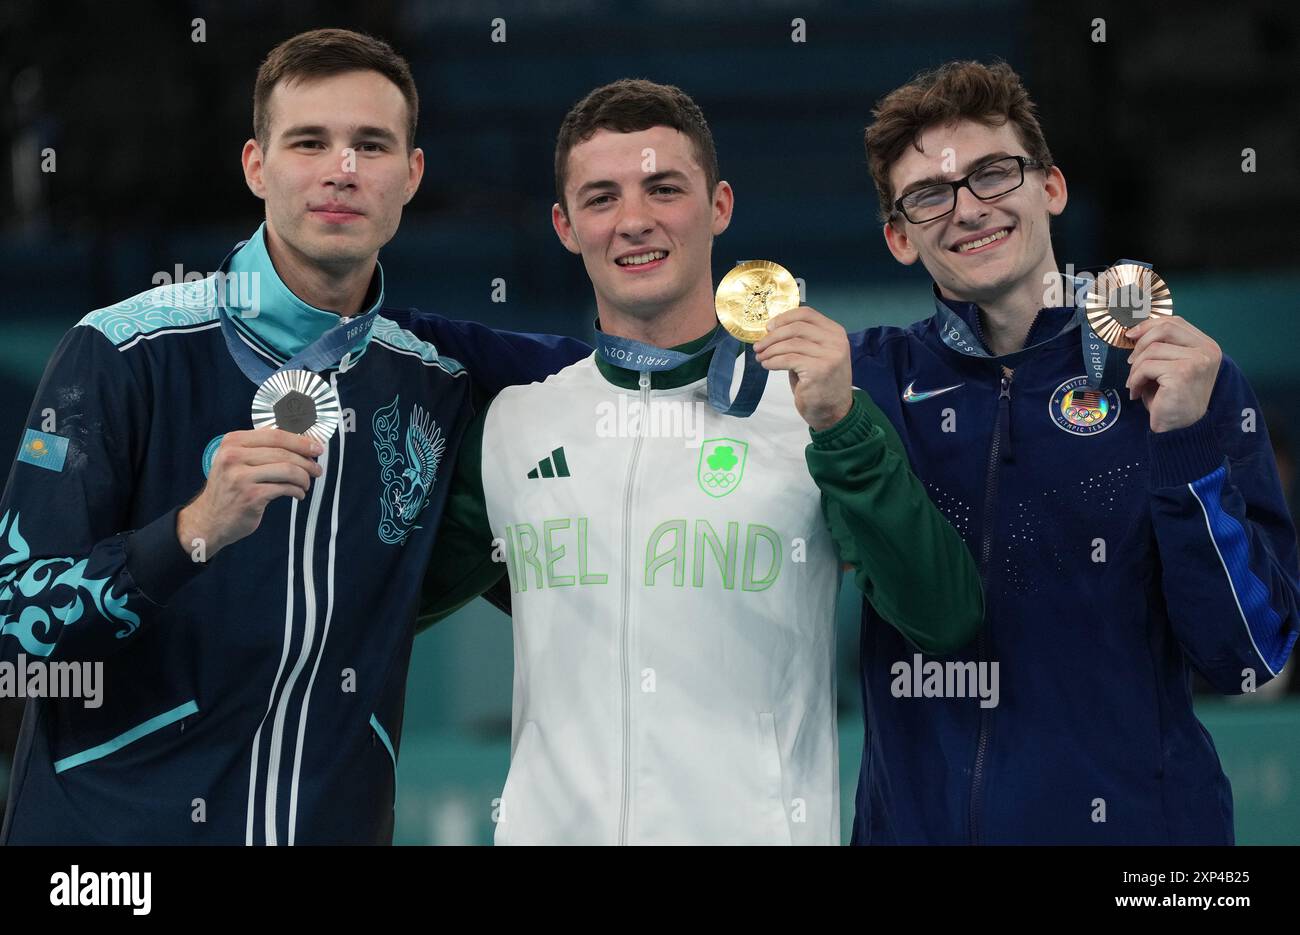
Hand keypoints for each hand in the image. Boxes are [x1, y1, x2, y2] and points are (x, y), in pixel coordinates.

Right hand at [177, 428, 323, 557]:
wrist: (209, 519)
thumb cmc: (229, 489)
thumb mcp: (236, 461)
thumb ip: (260, 448)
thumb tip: (300, 441)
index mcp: (232, 442)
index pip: (275, 435)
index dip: (301, 441)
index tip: (316, 447)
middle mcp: (233, 456)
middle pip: (284, 452)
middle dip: (307, 461)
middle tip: (317, 469)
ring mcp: (241, 477)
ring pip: (288, 470)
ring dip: (304, 478)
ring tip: (307, 484)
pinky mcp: (250, 496)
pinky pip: (285, 488)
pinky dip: (297, 491)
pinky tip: (298, 494)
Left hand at [753, 305, 852, 430]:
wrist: (833, 411)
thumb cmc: (820, 383)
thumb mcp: (816, 355)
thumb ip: (802, 340)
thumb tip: (773, 330)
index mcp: (835, 332)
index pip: (807, 314)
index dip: (784, 318)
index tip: (769, 327)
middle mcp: (836, 341)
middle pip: (796, 327)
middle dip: (772, 336)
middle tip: (759, 345)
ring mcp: (829, 355)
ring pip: (790, 344)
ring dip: (770, 350)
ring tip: (761, 357)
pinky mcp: (819, 369)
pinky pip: (788, 359)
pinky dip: (773, 361)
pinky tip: (767, 365)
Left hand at [1125, 316, 1221, 432]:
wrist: (1179, 429)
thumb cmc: (1171, 398)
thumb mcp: (1169, 366)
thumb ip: (1162, 347)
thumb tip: (1134, 331)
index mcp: (1206, 346)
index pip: (1176, 322)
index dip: (1149, 325)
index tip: (1131, 335)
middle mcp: (1207, 351)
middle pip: (1165, 328)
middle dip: (1140, 344)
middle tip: (1130, 362)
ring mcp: (1197, 361)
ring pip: (1151, 350)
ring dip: (1135, 369)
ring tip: (1135, 384)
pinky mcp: (1183, 373)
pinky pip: (1146, 367)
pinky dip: (1136, 380)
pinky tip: (1137, 393)